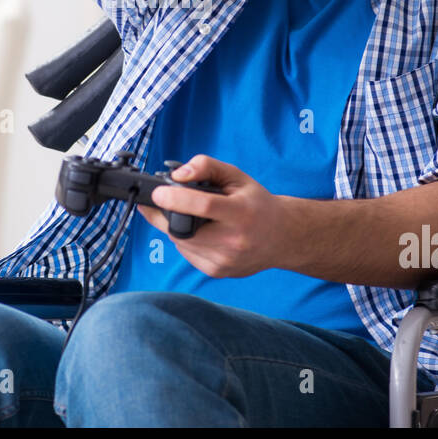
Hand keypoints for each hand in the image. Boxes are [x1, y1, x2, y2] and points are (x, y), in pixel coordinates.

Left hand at [142, 154, 287, 277]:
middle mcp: (233, 241)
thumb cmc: (256, 204)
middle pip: (184, 228)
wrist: (280, 237)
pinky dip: (185, 240)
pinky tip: (201, 231)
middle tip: (164, 199)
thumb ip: (206, 166)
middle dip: (168, 213)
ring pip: (180, 242)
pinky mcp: (216, 271)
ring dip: (176, 226)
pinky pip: (186, 253)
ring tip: (192, 215)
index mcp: (241, 213)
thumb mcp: (237, 176)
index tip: (157, 192)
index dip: (175, 198)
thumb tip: (177, 175)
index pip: (203, 206)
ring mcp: (224, 261)